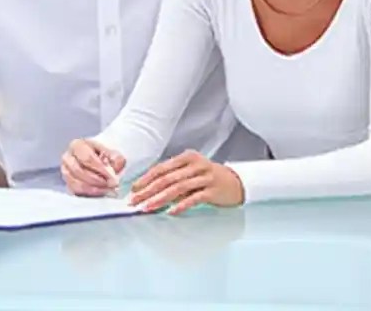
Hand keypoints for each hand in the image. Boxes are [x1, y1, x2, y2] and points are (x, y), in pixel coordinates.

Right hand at [61, 139, 125, 196]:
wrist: (97, 159)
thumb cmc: (103, 154)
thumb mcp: (111, 152)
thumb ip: (115, 158)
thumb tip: (115, 168)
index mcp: (77, 145)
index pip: (87, 158)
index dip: (100, 169)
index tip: (112, 176)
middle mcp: (67, 158)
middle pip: (79, 171)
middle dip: (97, 180)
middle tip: (111, 184)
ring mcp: (65, 172)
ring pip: (76, 183)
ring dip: (94, 188)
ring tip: (107, 189)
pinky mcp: (67, 183)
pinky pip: (76, 191)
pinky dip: (89, 193)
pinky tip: (101, 192)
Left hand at [129, 150, 243, 214]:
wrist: (237, 182)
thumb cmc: (208, 177)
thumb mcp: (190, 172)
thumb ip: (173, 178)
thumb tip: (148, 191)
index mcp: (187, 157)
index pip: (161, 168)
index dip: (145, 179)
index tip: (133, 190)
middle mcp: (195, 165)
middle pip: (167, 179)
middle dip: (148, 191)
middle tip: (136, 201)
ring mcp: (205, 177)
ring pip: (177, 188)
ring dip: (160, 199)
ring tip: (148, 208)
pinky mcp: (213, 191)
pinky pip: (194, 198)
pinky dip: (181, 205)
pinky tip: (171, 212)